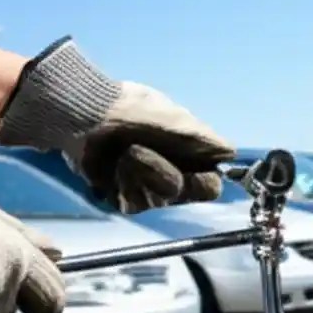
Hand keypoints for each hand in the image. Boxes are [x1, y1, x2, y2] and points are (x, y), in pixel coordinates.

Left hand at [0, 37, 234, 212]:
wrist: (84, 112)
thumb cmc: (130, 108)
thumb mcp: (173, 117)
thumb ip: (204, 138)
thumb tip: (229, 152)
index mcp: (188, 156)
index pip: (210, 187)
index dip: (202, 181)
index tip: (190, 169)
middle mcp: (169, 174)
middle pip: (182, 195)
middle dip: (162, 172)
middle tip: (139, 150)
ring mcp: (143, 187)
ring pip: (155, 201)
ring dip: (139, 173)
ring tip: (122, 151)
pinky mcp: (118, 196)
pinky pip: (130, 203)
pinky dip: (121, 182)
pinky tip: (111, 166)